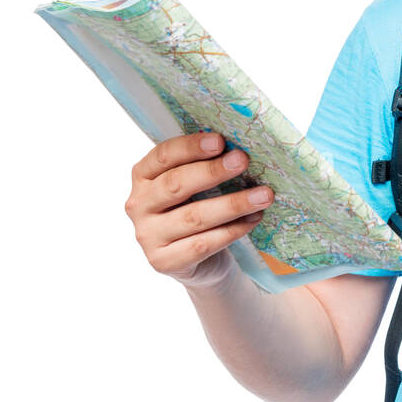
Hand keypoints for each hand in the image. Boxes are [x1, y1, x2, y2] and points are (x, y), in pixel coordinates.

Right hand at [124, 132, 275, 288]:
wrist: (197, 260)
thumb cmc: (197, 208)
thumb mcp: (196, 185)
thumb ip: (205, 166)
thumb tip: (239, 147)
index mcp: (143, 175)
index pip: (163, 155)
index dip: (191, 146)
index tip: (220, 140)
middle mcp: (138, 204)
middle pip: (176, 184)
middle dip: (212, 171)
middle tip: (243, 161)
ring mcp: (147, 235)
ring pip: (193, 217)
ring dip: (233, 204)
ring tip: (263, 195)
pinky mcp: (163, 261)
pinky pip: (202, 244)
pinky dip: (232, 231)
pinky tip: (254, 219)